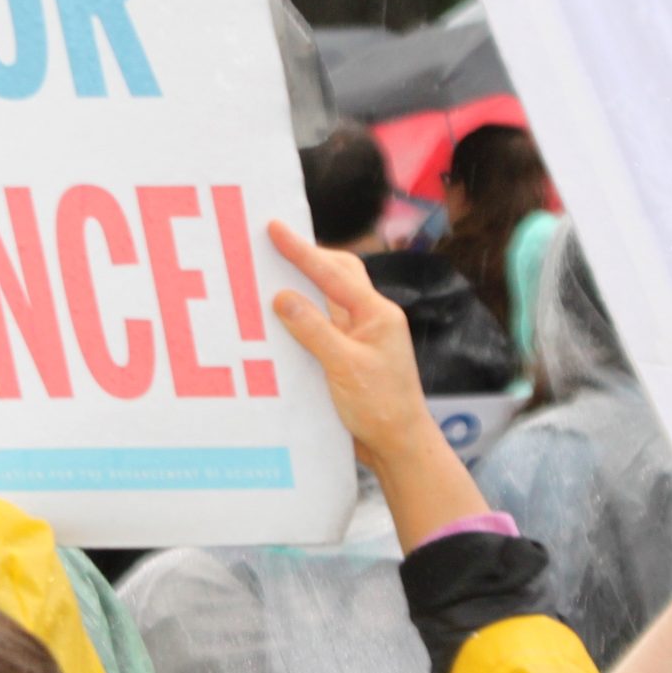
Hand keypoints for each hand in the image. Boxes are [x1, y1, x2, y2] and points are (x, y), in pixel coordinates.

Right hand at [267, 220, 428, 467]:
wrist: (399, 445)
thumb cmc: (381, 407)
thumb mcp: (344, 366)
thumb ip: (313, 329)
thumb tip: (281, 296)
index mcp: (377, 314)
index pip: (333, 274)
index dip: (301, 250)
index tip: (275, 227)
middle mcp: (372, 319)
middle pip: (338, 275)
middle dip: (308, 257)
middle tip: (273, 244)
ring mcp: (362, 336)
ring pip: (330, 298)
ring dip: (304, 285)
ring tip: (272, 275)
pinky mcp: (351, 354)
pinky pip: (324, 323)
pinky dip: (303, 315)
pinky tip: (282, 319)